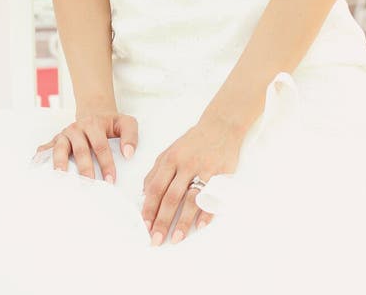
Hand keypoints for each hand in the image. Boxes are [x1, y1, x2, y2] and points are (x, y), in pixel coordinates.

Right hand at [32, 110, 137, 183]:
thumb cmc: (111, 123)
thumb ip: (131, 136)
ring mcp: (64, 134)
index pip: (101, 145)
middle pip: (80, 150)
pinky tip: (34, 167)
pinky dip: (39, 157)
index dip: (106, 163)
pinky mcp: (55, 140)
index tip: (110, 180)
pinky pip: (45, 148)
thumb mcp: (126, 122)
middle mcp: (77, 128)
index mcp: (94, 124)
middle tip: (89, 185)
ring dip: (59, 163)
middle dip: (85, 168)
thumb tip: (128, 154)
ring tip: (60, 178)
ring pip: (60, 149)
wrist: (94, 112)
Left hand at [142, 116, 242, 245]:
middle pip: (171, 197)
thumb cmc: (193, 141)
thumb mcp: (171, 150)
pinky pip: (213, 196)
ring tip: (176, 238)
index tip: (145, 226)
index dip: (149, 208)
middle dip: (162, 221)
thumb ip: (156, 170)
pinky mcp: (221, 173)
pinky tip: (200, 225)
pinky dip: (207, 212)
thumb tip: (143, 193)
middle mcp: (186, 164)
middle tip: (156, 240)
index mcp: (171, 159)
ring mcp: (204, 169)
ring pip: (191, 199)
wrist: (221, 125)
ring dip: (183, 221)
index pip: (156, 187)